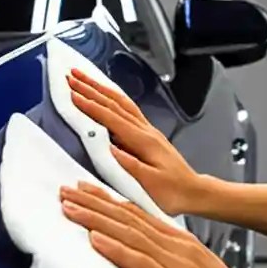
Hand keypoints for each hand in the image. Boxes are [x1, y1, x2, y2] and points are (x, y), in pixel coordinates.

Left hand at [60, 182, 266, 267]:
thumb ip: (175, 266)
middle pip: (130, 219)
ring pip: (130, 235)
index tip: (87, 190)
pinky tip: (94, 239)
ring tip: (70, 208)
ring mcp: (180, 267)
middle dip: (96, 203)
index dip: (111, 201)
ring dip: (96, 219)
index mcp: (186, 246)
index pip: (141, 216)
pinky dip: (116, 250)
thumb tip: (149, 262)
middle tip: (67, 190)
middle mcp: (181, 249)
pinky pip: (140, 264)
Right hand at [67, 69, 205, 215]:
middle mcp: (146, 130)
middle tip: (73, 76)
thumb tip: (109, 149)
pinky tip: (106, 93)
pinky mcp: (147, 134)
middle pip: (114, 103)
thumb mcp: (151, 183)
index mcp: (144, 141)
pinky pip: (127, 108)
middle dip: (91, 87)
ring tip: (85, 77)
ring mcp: (147, 130)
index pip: (112, 118)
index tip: (73, 94)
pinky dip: (113, 97)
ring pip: (121, 102)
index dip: (90, 105)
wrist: (193, 192)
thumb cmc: (173, 191)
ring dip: (100, 88)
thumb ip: (130, 165)